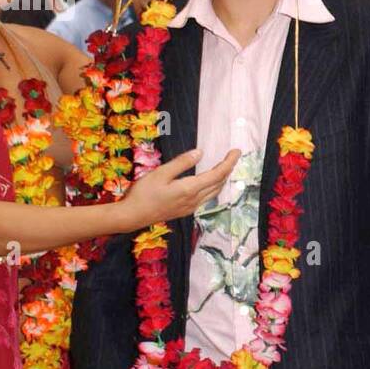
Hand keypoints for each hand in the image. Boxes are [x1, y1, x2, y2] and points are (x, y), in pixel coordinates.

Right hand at [118, 147, 239, 231]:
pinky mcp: (185, 210)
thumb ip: (181, 163)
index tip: (237, 151)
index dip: (229, 162)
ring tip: (225, 166)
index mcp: (190, 189)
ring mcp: (191, 207)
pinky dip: (213, 187)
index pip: (217, 175)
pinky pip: (206, 198)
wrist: (132, 217)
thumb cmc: (143, 193)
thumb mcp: (161, 173)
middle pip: (219, 184)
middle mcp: (195, 200)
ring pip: (214, 192)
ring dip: (222, 179)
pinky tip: (210, 182)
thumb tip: (200, 153)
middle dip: (228, 169)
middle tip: (233, 156)